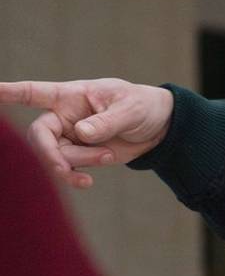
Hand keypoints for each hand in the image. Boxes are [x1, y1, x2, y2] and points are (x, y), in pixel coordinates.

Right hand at [0, 79, 173, 187]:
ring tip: (108, 156)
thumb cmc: (142, 106)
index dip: (9, 93)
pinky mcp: (79, 155)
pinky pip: (67, 169)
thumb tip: (81, 133)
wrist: (158, 128)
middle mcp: (64, 116)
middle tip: (65, 170)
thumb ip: (107, 121)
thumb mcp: (131, 109)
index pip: (34, 93)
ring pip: (58, 156)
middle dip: (51, 155)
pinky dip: (75, 177)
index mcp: (72, 95)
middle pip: (39, 136)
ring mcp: (69, 137)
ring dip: (80, 162)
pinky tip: (87, 183)